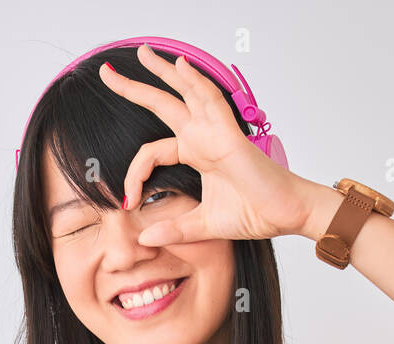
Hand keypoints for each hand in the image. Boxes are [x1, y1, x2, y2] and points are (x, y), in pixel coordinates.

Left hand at [99, 44, 315, 244]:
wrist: (286, 214)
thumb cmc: (255, 213)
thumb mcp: (202, 226)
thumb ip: (174, 230)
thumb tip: (144, 240)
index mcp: (197, 154)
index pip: (152, 152)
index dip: (134, 174)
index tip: (128, 202)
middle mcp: (204, 138)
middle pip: (163, 105)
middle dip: (135, 88)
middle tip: (107, 72)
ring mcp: (217, 133)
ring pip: (186, 93)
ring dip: (163, 72)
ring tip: (142, 53)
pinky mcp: (230, 137)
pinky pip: (210, 102)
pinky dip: (196, 83)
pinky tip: (181, 66)